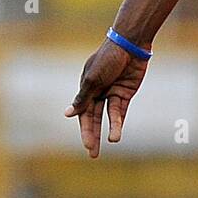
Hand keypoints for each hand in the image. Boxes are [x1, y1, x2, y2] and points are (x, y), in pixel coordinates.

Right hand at [64, 38, 149, 157]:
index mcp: (86, 87)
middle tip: (93, 153)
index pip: (83, 112)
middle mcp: (98, 92)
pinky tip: (117, 133)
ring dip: (111, 128)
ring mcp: (112, 93)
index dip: (85, 129)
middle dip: (93, 134)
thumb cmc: (108, 58)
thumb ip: (83, 98)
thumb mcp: (93, 79)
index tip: (87, 144)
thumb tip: (68, 114)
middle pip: (94, 117)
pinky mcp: (125, 93)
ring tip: (112, 141)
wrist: (130, 45)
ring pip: (109, 116)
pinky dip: (119, 121)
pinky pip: (121, 110)